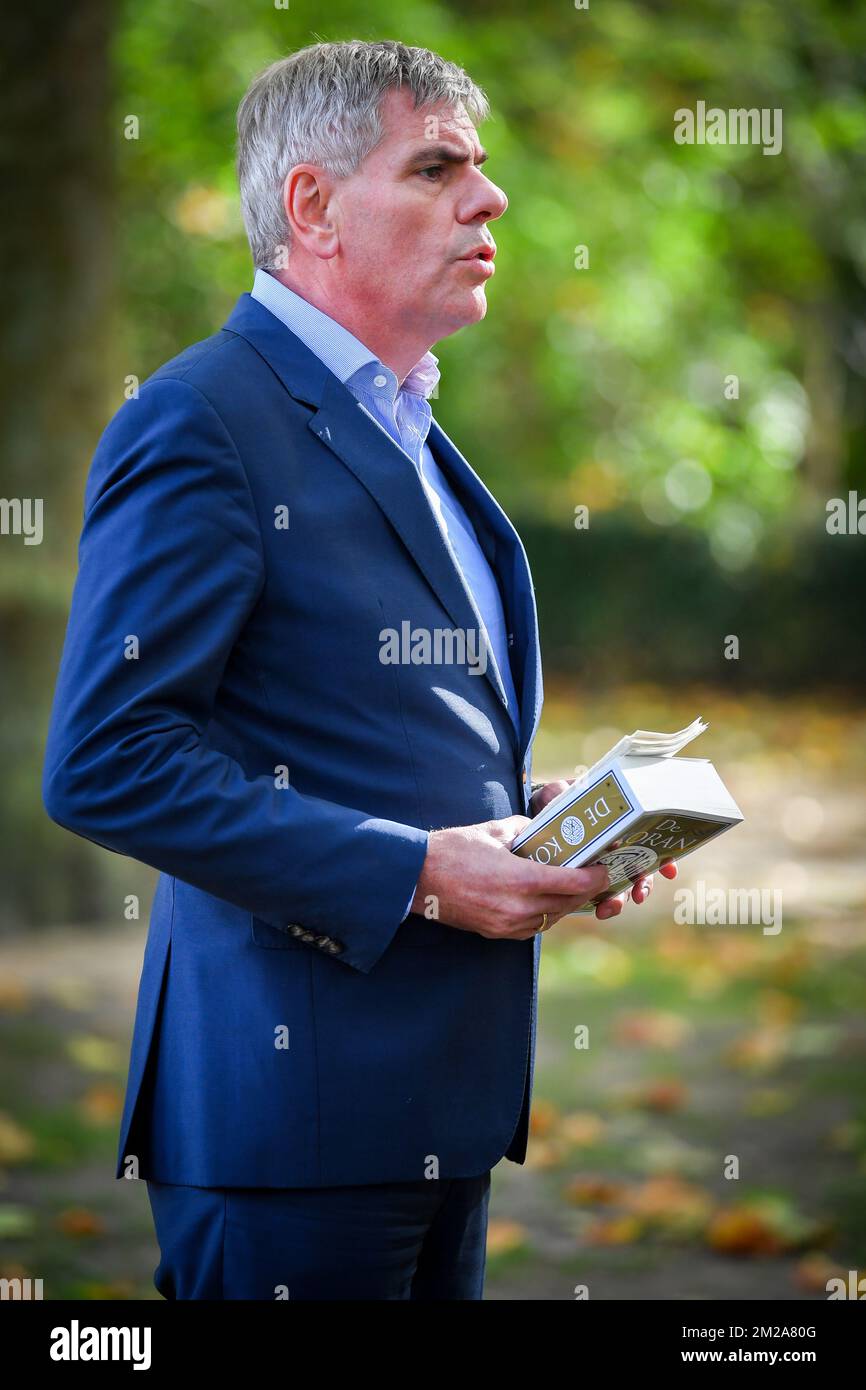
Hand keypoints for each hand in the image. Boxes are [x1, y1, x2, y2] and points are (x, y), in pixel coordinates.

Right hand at [409, 815, 611, 940]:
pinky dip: (544, 914)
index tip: (604, 868)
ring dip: (565, 904)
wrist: (416, 878)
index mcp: (519, 879)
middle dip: (585, 890)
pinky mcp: (496, 933)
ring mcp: (506, 924)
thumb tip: (545, 831)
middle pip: (566, 903)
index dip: (594, 877)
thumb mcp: (494, 832)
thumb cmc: (452, 850)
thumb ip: (525, 832)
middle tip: (595, 875)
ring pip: (551, 919)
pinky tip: (544, 899)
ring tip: (572, 887)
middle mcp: (516, 908)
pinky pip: (532, 927)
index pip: (572, 883)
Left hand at [528, 778, 678, 920]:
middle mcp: (614, 847)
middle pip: (640, 868)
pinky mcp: (586, 880)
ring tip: (609, 909)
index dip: (662, 855)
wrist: (531, 821)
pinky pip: (600, 896)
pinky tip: (599, 911)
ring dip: (621, 899)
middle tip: (637, 895)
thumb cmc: (551, 804)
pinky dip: (604, 905)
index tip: (669, 869)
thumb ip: (560, 793)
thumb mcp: (556, 794)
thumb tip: (567, 793)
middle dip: (643, 885)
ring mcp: (601, 865)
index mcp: (616, 826)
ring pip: (622, 886)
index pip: (646, 839)